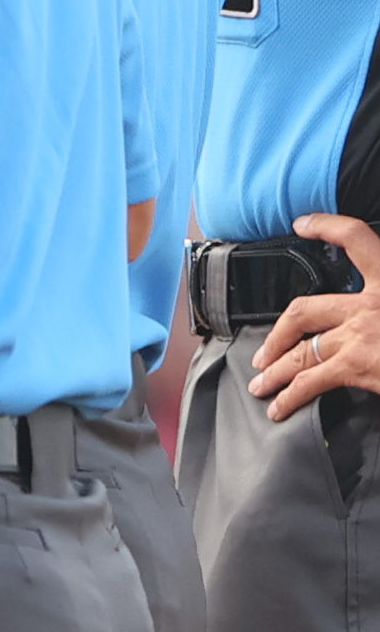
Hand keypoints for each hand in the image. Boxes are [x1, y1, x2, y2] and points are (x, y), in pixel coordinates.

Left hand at [252, 213, 379, 421]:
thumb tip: (374, 313)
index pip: (357, 240)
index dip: (327, 227)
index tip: (304, 224)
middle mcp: (372, 302)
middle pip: (304, 309)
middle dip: (277, 333)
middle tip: (267, 351)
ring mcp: (360, 333)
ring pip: (300, 350)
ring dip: (275, 370)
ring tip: (263, 384)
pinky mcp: (357, 364)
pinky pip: (308, 380)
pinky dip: (289, 396)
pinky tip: (281, 407)